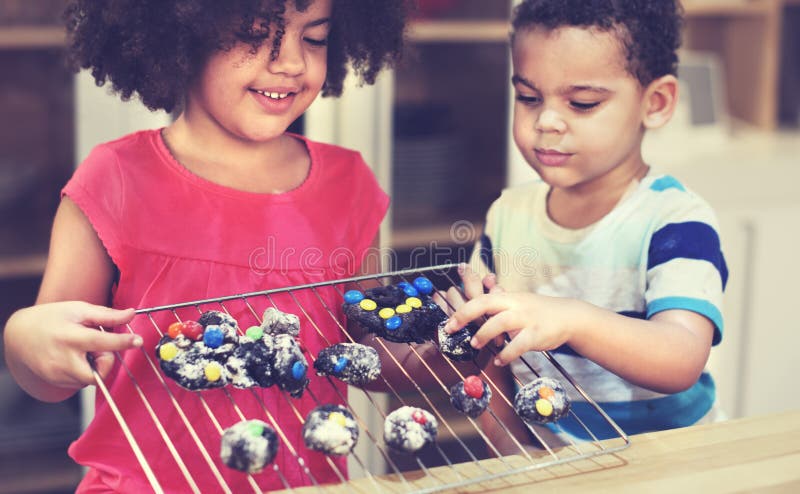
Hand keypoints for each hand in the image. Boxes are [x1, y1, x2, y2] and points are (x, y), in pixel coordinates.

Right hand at [4, 301, 138, 397]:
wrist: (20, 335)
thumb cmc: (51, 319)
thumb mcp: (78, 310)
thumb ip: (106, 315)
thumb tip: (131, 315)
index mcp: (70, 337)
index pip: (101, 342)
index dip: (122, 343)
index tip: (137, 341)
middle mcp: (63, 359)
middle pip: (99, 370)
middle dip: (106, 359)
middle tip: (96, 345)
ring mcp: (58, 374)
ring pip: (91, 378)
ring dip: (95, 365)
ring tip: (81, 349)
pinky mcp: (56, 382)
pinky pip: (81, 382)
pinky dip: (85, 371)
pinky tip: (74, 358)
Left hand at [443, 266, 583, 365]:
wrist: (569, 316)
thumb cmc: (538, 310)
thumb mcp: (518, 302)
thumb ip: (498, 303)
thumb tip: (473, 303)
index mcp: (508, 297)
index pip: (481, 297)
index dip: (462, 307)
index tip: (447, 320)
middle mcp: (516, 304)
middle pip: (486, 304)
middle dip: (465, 315)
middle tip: (451, 329)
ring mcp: (527, 318)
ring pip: (501, 323)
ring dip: (484, 334)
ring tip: (474, 345)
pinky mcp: (537, 334)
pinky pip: (519, 345)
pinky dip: (507, 354)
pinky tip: (500, 360)